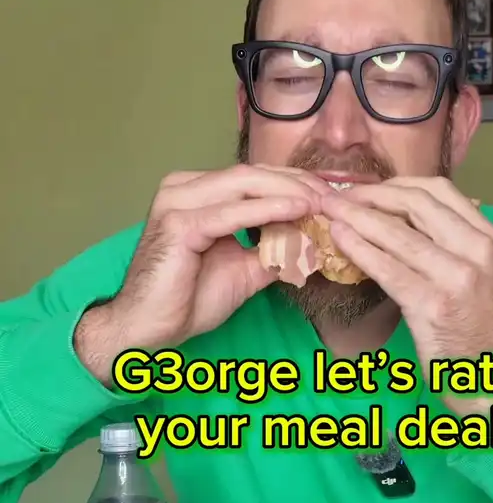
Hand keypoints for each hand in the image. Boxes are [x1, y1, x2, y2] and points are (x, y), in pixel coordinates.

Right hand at [75, 164, 324, 383]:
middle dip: (297, 183)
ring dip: (288, 192)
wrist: (149, 327)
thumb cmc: (188, 300)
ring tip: (322, 202)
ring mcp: (178, 201)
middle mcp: (183, 188)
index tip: (330, 196)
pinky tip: (297, 211)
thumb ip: (274, 251)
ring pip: (245, 185)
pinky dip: (268, 210)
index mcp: (196, 193)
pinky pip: (232, 212)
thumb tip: (312, 243)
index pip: (253, 178)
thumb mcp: (244, 271)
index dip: (294, 183)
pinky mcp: (179, 223)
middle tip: (334, 196)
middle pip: (252, 175)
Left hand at [320, 176, 492, 415]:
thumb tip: (406, 217)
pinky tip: (339, 240)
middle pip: (415, 204)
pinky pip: (387, 268)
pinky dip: (359, 249)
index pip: (439, 191)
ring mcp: (456, 276)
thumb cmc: (480, 326)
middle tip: (339, 197)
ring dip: (356, 218)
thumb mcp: (480, 274)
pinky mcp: (432, 304)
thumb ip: (453, 243)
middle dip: (371, 196)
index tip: (367, 190)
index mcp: (488, 237)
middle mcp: (476, 250)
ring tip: (329, 212)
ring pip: (397, 234)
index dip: (396, 185)